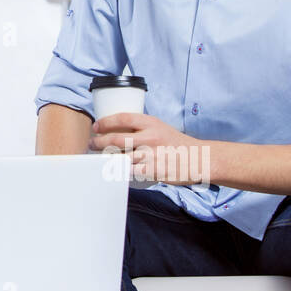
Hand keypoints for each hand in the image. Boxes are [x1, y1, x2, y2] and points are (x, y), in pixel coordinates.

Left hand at [89, 114, 210, 184]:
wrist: (198, 158)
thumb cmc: (176, 143)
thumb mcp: (160, 127)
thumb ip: (142, 128)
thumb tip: (118, 130)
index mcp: (151, 123)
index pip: (122, 118)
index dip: (105, 122)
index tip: (96, 127)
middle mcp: (150, 137)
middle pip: (116, 139)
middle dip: (99, 142)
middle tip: (92, 144)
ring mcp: (151, 155)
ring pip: (120, 157)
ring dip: (107, 158)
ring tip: (99, 158)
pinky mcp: (153, 171)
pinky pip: (130, 172)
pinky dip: (120, 171)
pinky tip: (114, 170)